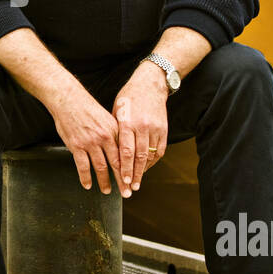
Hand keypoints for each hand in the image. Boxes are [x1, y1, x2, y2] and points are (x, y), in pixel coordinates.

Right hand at [49, 84, 123, 194]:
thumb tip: (121, 150)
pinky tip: (87, 185)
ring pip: (100, 167)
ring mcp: (90, 143)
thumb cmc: (87, 108)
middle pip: (116, 164)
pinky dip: (85, 178)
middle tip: (126, 193)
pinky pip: (82, 166)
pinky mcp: (77, 146)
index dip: (130, 170)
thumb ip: (114, 134)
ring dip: (104, 181)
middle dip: (121, 181)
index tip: (132, 181)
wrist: (69, 100)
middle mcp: (105, 138)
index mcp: (115, 131)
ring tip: (106, 191)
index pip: (125, 155)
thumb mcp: (107, 118)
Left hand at [111, 61, 168, 190]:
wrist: (150, 84)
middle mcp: (142, 127)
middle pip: (139, 157)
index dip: (124, 168)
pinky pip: (160, 150)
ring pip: (150, 155)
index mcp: (127, 122)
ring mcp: (155, 128)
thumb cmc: (128, 97)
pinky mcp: (164, 129)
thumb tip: (108, 150)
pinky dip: (153, 161)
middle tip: (130, 190)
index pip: (126, 151)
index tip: (122, 181)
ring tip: (136, 183)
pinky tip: (146, 168)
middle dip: (134, 175)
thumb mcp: (116, 111)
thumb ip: (114, 131)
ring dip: (143, 171)